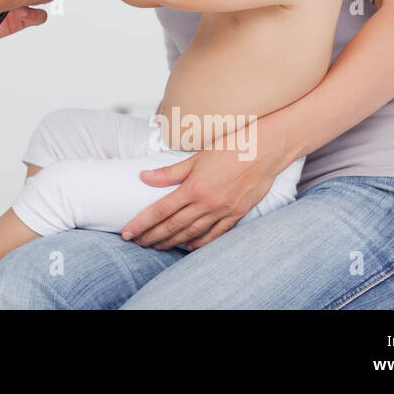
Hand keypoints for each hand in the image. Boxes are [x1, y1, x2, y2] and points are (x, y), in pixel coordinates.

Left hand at [119, 117, 292, 250]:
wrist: (266, 149)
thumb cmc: (231, 146)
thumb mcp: (196, 157)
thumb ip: (169, 172)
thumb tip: (144, 177)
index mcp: (194, 187)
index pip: (160, 210)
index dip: (141, 223)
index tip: (127, 233)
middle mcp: (207, 203)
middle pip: (173, 226)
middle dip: (151, 236)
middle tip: (136, 243)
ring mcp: (223, 211)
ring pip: (192, 233)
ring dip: (171, 242)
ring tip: (155, 246)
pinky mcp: (237, 214)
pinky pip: (215, 235)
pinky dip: (200, 243)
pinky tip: (187, 246)